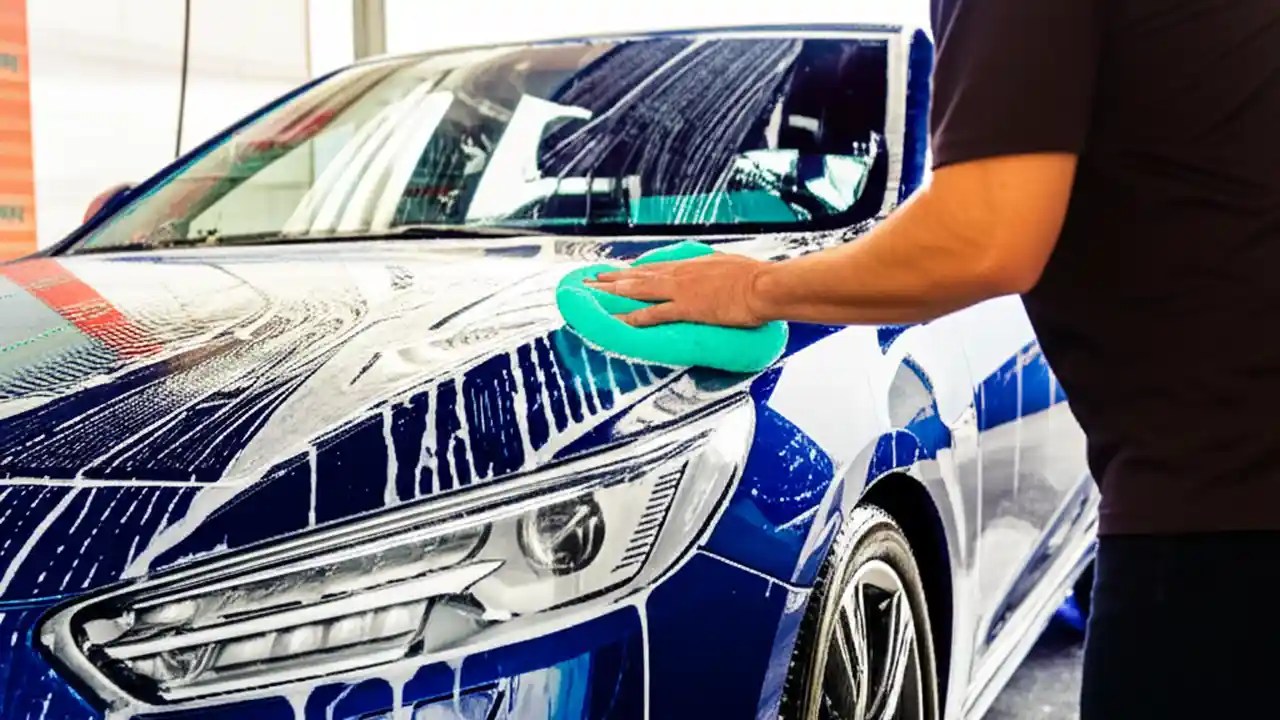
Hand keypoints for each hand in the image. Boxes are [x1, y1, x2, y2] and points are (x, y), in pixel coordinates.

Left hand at [586, 253, 772, 327]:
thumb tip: (713, 268)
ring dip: (615, 292)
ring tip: (594, 294)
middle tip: (592, 280)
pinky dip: (634, 317)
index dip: (633, 270)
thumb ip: (714, 268)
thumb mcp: (729, 266)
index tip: (617, 272)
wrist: (763, 286)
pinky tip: (619, 319)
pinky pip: (654, 313)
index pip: (655, 267)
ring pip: (640, 289)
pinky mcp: (686, 307)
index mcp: (691, 264)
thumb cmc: (753, 277)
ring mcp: (681, 289)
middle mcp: (681, 273)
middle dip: (613, 278)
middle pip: (639, 275)